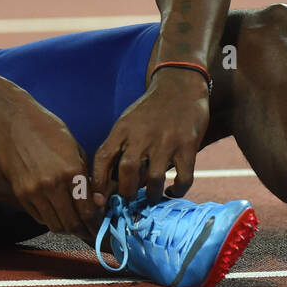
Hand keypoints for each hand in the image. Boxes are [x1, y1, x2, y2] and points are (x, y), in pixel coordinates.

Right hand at [0, 98, 97, 237]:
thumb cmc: (48, 130)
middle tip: (89, 233)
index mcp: (72, 171)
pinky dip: (49, 219)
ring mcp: (35, 191)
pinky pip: (39, 217)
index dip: (96, 223)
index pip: (88, 210)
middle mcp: (53, 184)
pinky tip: (55, 213)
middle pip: (72, 223)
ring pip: (54, 225)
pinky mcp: (21, 193)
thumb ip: (85, 176)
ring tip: (72, 225)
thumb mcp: (74, 149)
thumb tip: (97, 201)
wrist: (14, 121)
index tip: (99, 226)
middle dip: (83, 231)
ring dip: (66, 228)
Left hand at [91, 67, 209, 206]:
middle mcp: (143, 134)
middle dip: (126, 192)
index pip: (103, 157)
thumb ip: (120, 147)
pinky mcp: (188, 145)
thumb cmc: (151, 110)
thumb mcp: (128, 121)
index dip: (98, 182)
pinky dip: (177, 190)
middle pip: (127, 170)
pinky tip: (172, 191)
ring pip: (154, 178)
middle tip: (129, 200)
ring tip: (151, 198)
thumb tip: (111, 183)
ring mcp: (166, 140)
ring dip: (151, 195)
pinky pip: (183, 177)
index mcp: (123, 128)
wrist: (179, 86)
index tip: (98, 200)